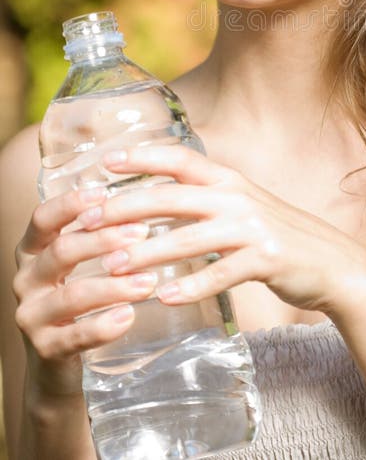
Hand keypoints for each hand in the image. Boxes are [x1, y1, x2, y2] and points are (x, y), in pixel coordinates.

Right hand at [14, 187, 156, 393]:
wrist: (57, 363)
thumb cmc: (78, 299)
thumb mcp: (77, 263)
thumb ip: (96, 233)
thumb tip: (142, 197)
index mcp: (33, 251)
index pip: (43, 218)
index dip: (70, 204)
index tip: (104, 193)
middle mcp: (25, 280)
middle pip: (62, 251)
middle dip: (105, 239)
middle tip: (143, 233)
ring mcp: (31, 316)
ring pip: (73, 295)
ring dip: (114, 286)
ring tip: (149, 282)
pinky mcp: (45, 349)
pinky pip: (76, 335)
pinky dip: (104, 325)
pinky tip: (128, 316)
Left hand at [76, 146, 365, 316]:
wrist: (332, 263)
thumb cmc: (277, 236)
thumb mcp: (241, 207)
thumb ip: (203, 200)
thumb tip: (151, 201)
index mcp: (227, 179)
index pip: (179, 158)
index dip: (142, 156)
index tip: (104, 161)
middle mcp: (237, 196)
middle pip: (172, 196)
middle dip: (125, 207)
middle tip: (86, 221)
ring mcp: (252, 227)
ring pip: (190, 237)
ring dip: (148, 252)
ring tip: (113, 267)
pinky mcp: (266, 259)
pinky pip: (222, 273)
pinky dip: (192, 285)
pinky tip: (165, 298)